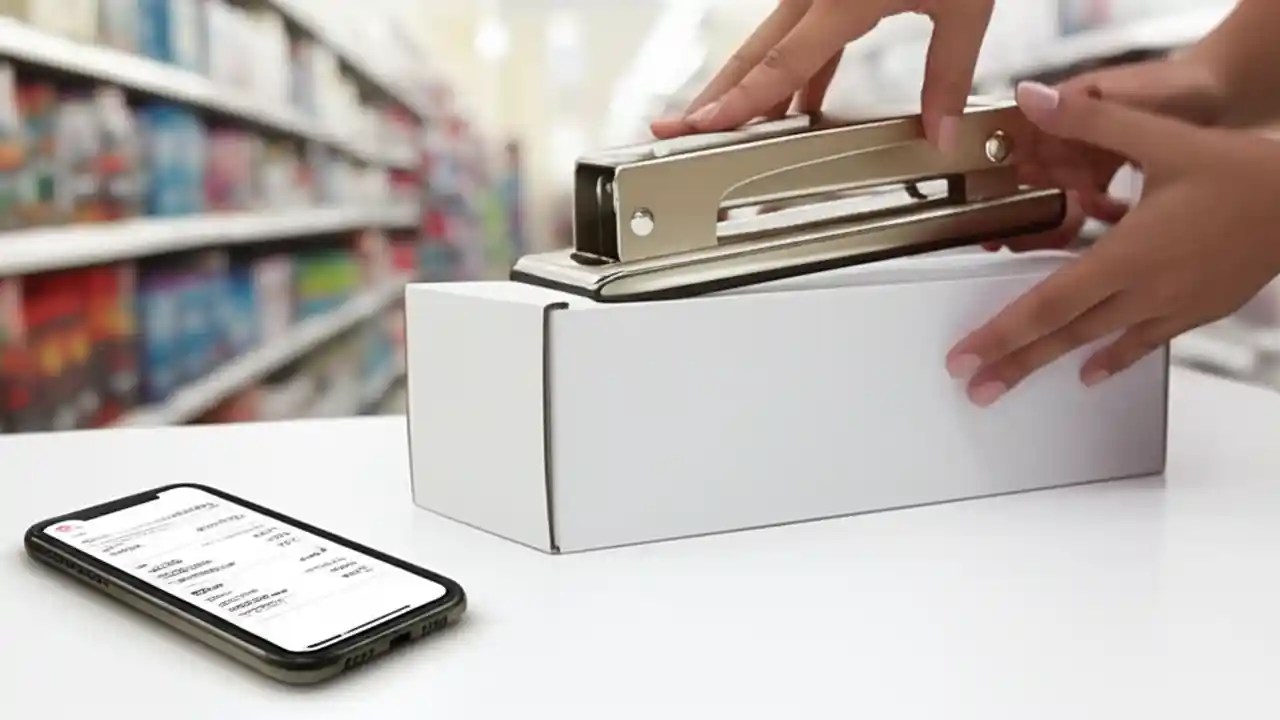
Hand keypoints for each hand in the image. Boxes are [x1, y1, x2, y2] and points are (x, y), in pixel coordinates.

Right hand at [650, 0, 994, 150]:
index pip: (779, 63)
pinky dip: (793, 73)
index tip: (702, 124)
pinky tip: (798, 104)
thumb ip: (950, 71)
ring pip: (770, 47)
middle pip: (753, 55)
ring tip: (722, 128)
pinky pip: (800, 37)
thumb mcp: (966, 2)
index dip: (740, 100)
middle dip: (713, 98)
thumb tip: (942, 129)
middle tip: (672, 128)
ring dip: (748, 90)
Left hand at [946, 82, 1279, 406]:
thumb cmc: (1242, 170)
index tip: (964, 359)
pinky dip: (1113, 359)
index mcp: (1127, 253)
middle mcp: (1145, 290)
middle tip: (974, 389)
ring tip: (1014, 386)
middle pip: (1065, 335)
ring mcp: (1172, 307)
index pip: (1048, 303)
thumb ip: (1092, 120)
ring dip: (1052, 366)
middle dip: (1014, 364)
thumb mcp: (1162, 137)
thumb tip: (1035, 99)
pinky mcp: (1197, 312)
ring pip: (1099, 345)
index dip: (1001, 334)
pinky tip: (1092, 372)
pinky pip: (1144, 344)